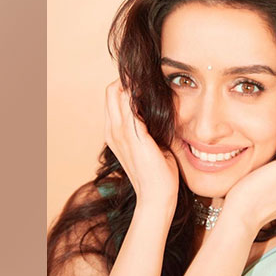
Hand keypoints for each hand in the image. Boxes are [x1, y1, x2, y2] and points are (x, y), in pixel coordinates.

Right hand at [104, 78, 178, 209]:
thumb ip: (151, 127)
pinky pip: (129, 104)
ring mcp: (120, 133)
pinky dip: (139, 94)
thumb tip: (164, 110)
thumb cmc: (158, 173)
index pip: (113, 97)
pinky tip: (155, 91)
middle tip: (151, 78)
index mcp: (115, 134)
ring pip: (117, 92)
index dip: (128, 85)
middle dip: (130, 79)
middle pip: (111, 90)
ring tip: (153, 80)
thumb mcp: (152, 144)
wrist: (157, 197)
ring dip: (134, 83)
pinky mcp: (134, 136)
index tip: (148, 81)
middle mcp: (113, 131)